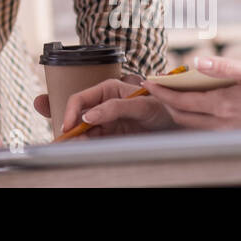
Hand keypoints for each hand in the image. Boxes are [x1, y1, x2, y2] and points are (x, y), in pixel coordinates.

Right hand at [35, 73, 172, 136]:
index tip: (67, 126)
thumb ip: (114, 107)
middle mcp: (104, 105)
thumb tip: (88, 116)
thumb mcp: (141, 105)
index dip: (71, 112)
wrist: (180, 127)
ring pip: (83, 131)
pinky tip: (80, 150)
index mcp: (108, 90)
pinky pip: (94, 141)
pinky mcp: (112, 137)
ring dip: (75, 139)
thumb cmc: (164, 108)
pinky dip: (85, 146)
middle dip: (67, 127)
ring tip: (68, 148)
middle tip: (61, 141)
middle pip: (77, 116)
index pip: (80, 99)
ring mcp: (107, 122)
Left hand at [140, 57, 240, 128]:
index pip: (182, 102)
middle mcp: (223, 123)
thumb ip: (224, 66)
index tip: (148, 83)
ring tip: (169, 94)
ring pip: (192, 125)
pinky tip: (193, 104)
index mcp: (224, 105)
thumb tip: (198, 61)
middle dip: (165, 103)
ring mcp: (228, 132)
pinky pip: (205, 129)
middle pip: (182, 116)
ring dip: (177, 111)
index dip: (162, 93)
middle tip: (155, 88)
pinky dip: (192, 117)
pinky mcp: (235, 135)